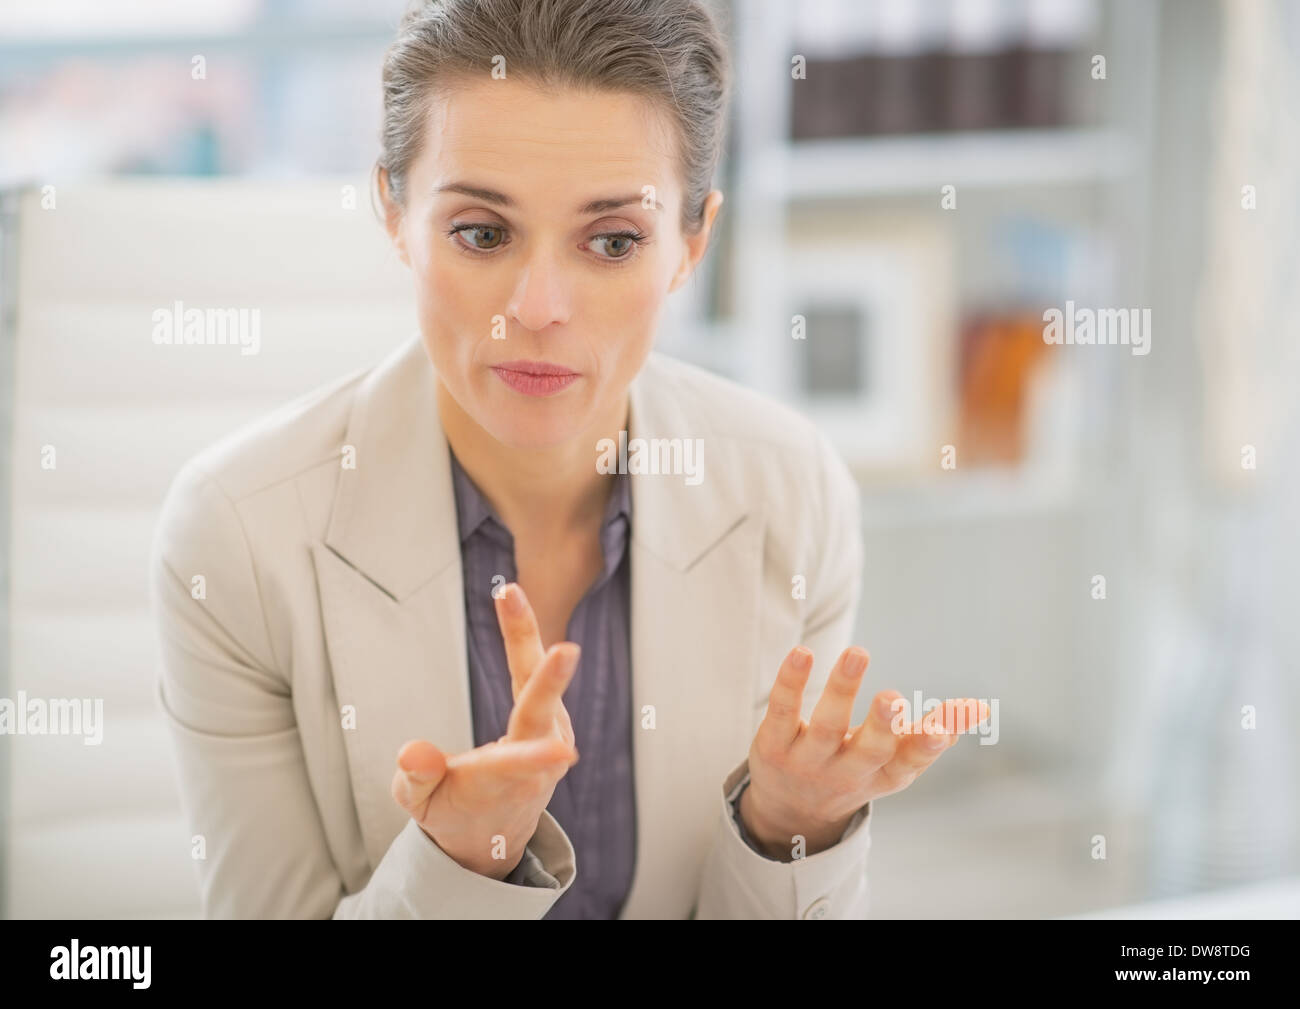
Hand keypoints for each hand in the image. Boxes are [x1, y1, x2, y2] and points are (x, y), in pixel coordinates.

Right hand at [390, 582, 579, 879]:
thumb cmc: (452, 813)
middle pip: (540, 713)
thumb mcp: (421, 807)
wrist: (492, 829)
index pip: (516, 767)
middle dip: (549, 680)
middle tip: (566, 650)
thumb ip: (418, 780)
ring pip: (539, 681)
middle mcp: (536, 760)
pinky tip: (511, 603)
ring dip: (523, 635)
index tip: (564, 750)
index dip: (535, 758)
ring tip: (508, 594)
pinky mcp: (553, 720)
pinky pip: (538, 673)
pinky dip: (523, 638)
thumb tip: (413, 754)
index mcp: (499, 784)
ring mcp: (550, 736)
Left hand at [740, 645, 988, 860]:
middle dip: (882, 726)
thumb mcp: (895, 761)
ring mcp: (808, 760)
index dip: (928, 746)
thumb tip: (980, 707)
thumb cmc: (855, 771)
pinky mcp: (772, 745)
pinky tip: (802, 653)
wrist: (789, 809)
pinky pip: (781, 711)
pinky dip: (791, 683)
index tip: (943, 727)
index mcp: (884, 774)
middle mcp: (847, 771)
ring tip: (858, 652)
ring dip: (842, 689)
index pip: (910, 762)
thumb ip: (933, 733)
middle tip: (893, 698)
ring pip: (826, 726)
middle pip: (868, 751)